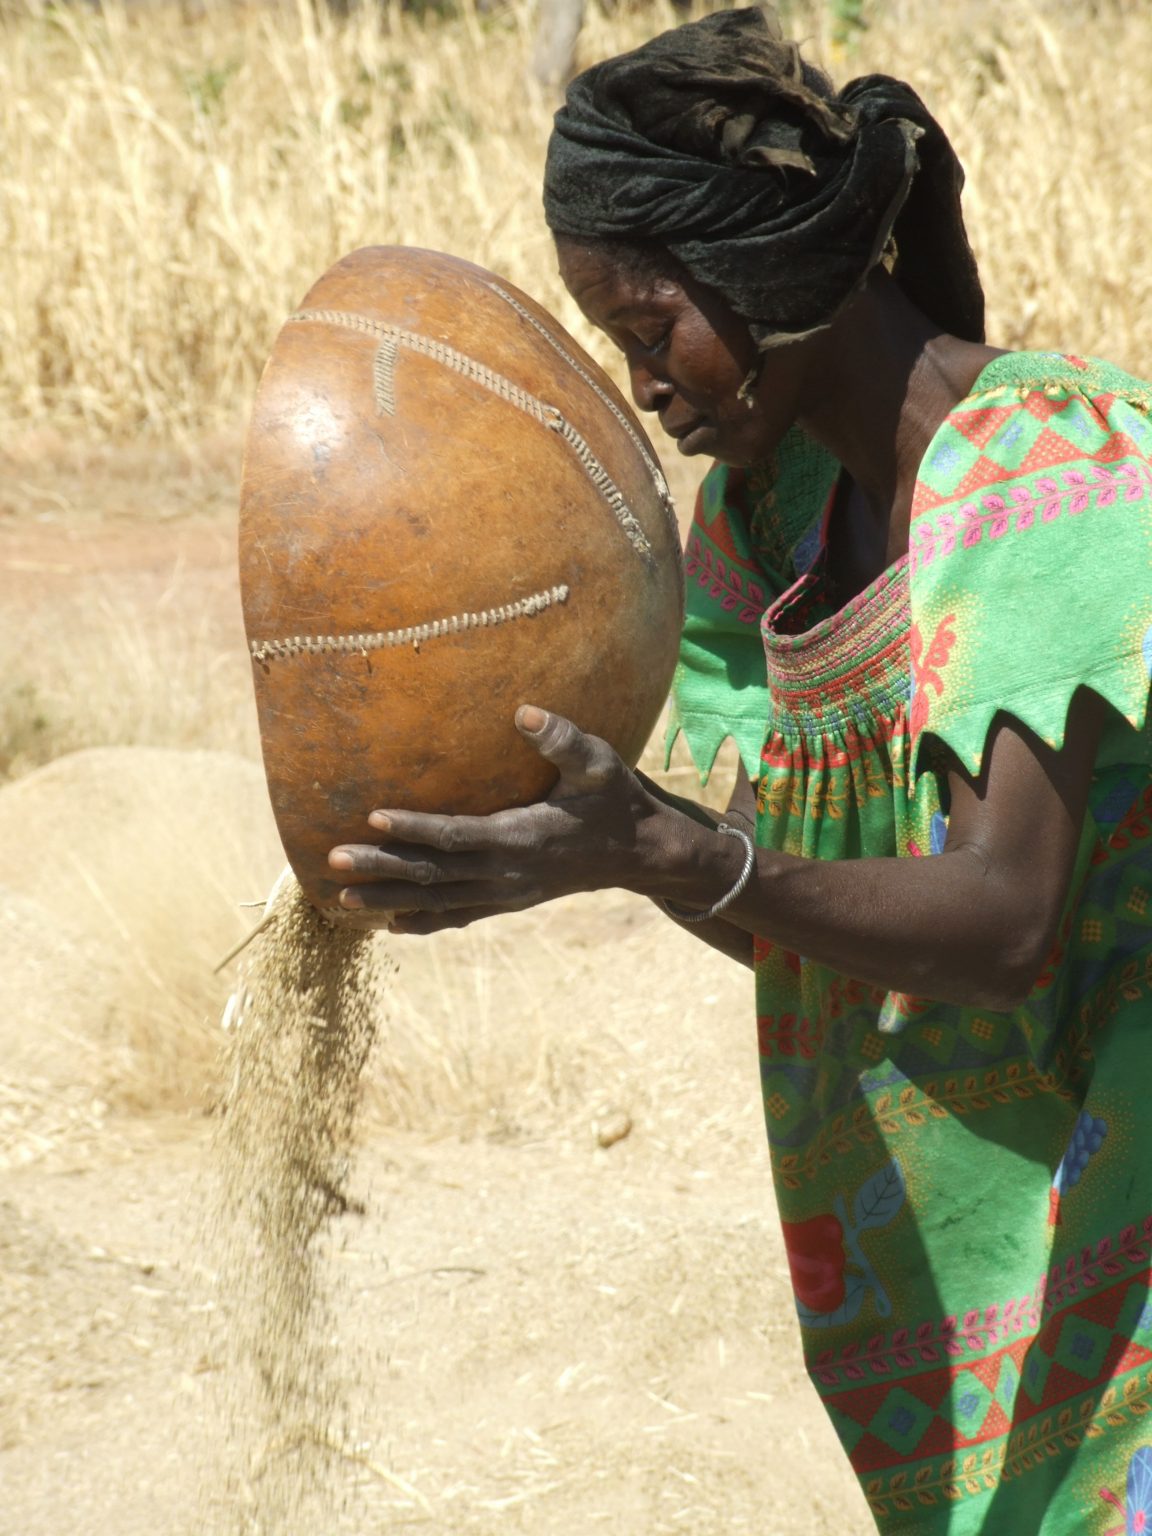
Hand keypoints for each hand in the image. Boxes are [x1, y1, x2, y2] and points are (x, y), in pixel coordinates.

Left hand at [327, 705, 684, 933]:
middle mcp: (506, 872)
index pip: (454, 835)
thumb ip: (562, 739)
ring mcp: (506, 893)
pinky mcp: (509, 900)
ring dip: (389, 899)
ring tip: (341, 899)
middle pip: (432, 873)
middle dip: (381, 867)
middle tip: (332, 860)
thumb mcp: (599, 763)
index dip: (413, 828)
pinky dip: (423, 922)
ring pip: (437, 901)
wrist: (641, 852)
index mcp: (520, 836)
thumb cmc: (615, 799)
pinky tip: (390, 925)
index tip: (372, 818)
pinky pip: (458, 916)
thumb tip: (524, 712)